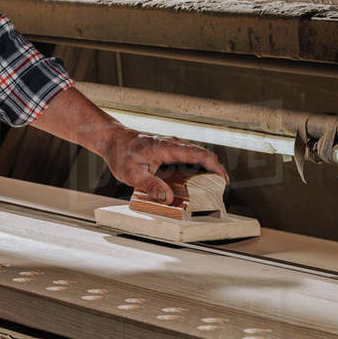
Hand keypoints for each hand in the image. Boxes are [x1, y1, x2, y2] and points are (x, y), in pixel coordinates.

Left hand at [100, 127, 228, 204]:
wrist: (114, 139)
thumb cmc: (121, 154)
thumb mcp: (132, 174)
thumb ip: (151, 186)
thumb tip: (167, 199)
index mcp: (166, 148)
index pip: (198, 154)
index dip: (214, 166)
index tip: (223, 179)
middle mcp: (173, 144)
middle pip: (203, 154)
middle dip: (215, 171)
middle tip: (219, 189)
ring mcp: (173, 145)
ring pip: (197, 155)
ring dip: (206, 170)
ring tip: (209, 188)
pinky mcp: (170, 149)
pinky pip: (189, 157)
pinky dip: (196, 168)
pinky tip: (194, 182)